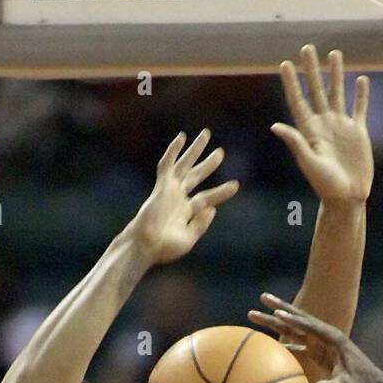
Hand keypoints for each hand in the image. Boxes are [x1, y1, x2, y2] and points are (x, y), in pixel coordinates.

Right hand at [128, 130, 238, 265]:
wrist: (147, 245)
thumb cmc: (165, 248)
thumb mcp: (189, 239)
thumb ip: (201, 224)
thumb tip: (212, 209)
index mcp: (187, 211)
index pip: (208, 197)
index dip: (221, 192)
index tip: (235, 184)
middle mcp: (179, 197)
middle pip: (196, 175)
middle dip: (209, 163)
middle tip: (220, 152)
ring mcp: (170, 190)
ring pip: (185, 165)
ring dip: (195, 150)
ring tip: (206, 134)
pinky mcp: (162, 186)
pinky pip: (168, 165)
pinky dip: (174, 150)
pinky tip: (181, 137)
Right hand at [248, 295, 382, 382]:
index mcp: (333, 339)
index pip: (310, 326)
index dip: (294, 319)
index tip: (278, 313)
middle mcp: (326, 336)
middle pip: (299, 319)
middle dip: (280, 308)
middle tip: (262, 298)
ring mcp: (321, 342)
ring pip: (296, 327)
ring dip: (278, 319)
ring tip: (258, 310)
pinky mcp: (318, 351)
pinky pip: (298, 342)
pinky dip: (285, 339)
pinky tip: (270, 340)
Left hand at [274, 46, 372, 204]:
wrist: (348, 198)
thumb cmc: (326, 185)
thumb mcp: (309, 163)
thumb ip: (296, 143)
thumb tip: (276, 126)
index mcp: (309, 130)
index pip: (298, 101)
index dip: (292, 83)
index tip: (285, 64)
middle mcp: (324, 124)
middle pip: (316, 90)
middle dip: (311, 69)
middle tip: (307, 48)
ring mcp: (341, 126)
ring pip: (337, 93)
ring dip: (336, 74)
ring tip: (334, 53)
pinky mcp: (358, 132)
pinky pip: (359, 108)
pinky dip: (361, 94)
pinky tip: (361, 79)